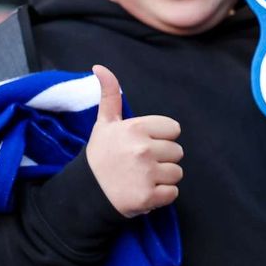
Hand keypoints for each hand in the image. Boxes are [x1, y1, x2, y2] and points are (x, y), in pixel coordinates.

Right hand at [84, 65, 183, 216]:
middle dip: (162, 159)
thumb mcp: (104, 123)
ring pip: (177, 173)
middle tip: (139, 165)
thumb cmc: (101, 156)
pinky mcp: (149, 197)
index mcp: (136, 128)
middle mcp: (143, 149)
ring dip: (163, 179)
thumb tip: (100, 67)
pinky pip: (173, 193)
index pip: (174, 129)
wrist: (88, 193)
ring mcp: (146, 174)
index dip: (161, 138)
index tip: (142, 145)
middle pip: (177, 152)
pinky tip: (144, 192)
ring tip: (141, 179)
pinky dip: (161, 196)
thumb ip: (110, 95)